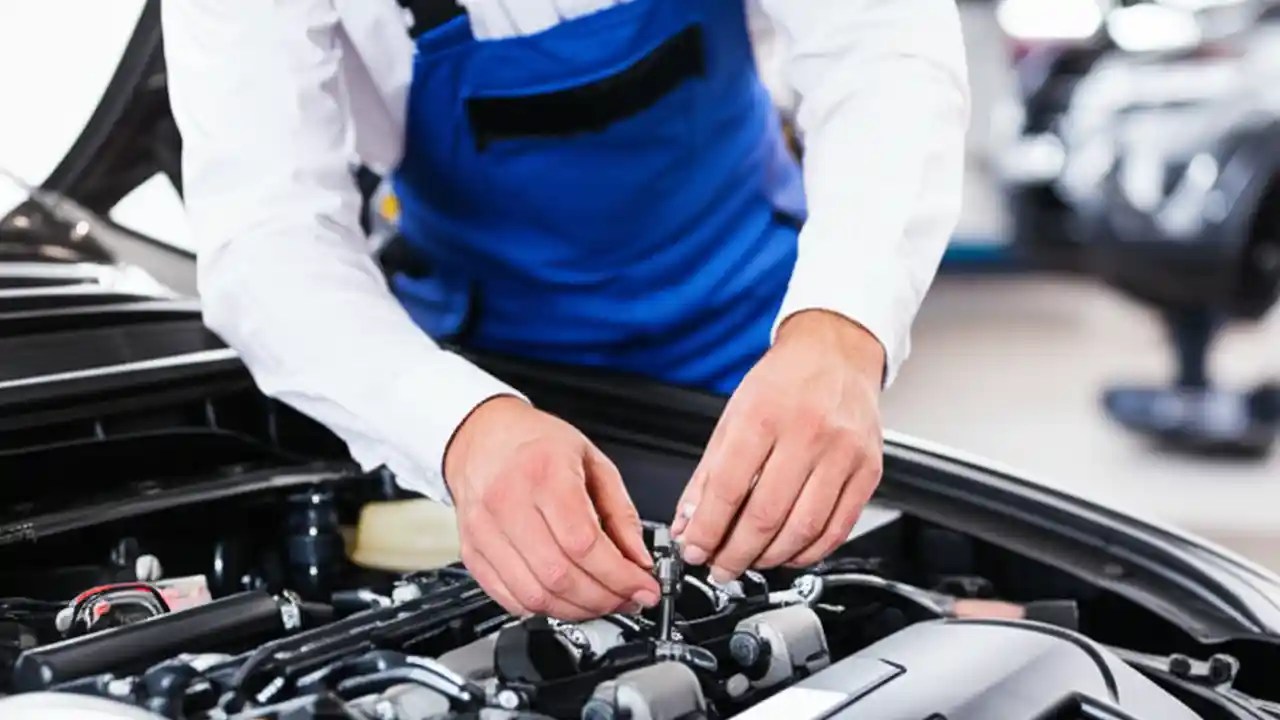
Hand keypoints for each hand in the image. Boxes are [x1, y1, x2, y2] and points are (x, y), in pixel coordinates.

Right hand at [444, 397, 659, 620]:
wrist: (482, 436)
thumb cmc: (536, 443)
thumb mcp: (592, 461)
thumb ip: (621, 512)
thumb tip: (639, 559)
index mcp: (543, 472)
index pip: (584, 544)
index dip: (619, 576)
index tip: (643, 587)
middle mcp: (508, 502)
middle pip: (560, 575)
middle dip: (604, 599)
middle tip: (627, 599)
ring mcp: (484, 531)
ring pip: (535, 595)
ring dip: (576, 610)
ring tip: (601, 603)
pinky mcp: (472, 552)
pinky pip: (510, 598)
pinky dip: (544, 609)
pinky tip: (566, 600)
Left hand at [671, 311, 884, 581]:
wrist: (837, 352)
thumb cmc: (784, 381)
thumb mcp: (733, 415)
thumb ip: (708, 474)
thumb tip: (689, 523)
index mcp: (764, 415)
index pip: (728, 488)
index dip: (707, 530)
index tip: (694, 550)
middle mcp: (808, 433)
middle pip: (766, 515)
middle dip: (736, 554)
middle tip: (721, 567)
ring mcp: (843, 453)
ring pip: (803, 528)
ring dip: (771, 558)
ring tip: (751, 562)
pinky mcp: (868, 470)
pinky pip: (838, 527)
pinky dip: (809, 551)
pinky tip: (789, 553)